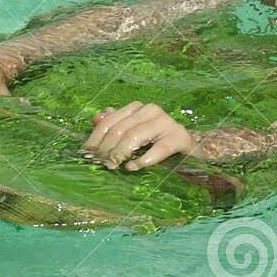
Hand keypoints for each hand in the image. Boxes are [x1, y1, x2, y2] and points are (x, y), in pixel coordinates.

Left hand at [81, 101, 200, 170]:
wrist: (190, 149)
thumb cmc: (157, 142)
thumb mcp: (134, 133)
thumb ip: (115, 125)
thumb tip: (96, 118)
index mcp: (137, 108)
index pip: (109, 122)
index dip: (95, 139)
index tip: (87, 155)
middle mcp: (151, 110)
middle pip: (120, 129)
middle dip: (106, 148)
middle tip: (100, 164)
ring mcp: (166, 122)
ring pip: (135, 136)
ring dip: (121, 153)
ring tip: (113, 166)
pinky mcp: (179, 137)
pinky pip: (158, 148)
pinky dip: (143, 160)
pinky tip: (133, 167)